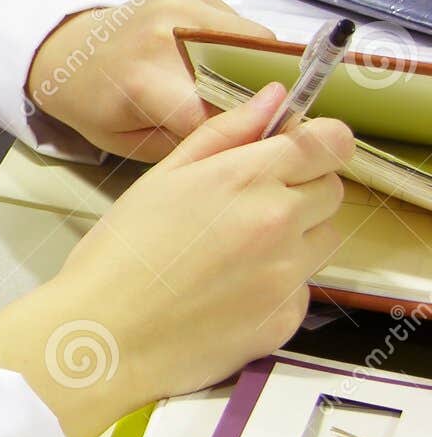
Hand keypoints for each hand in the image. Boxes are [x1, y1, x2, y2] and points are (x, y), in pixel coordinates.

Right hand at [0, 83, 353, 436]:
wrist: (103, 337)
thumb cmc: (117, 256)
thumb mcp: (160, 179)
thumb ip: (223, 134)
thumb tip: (274, 99)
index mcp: (247, 179)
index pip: (331, 142)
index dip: (318, 143)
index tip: (297, 152)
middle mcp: (280, 223)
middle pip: (332, 190)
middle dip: (301, 190)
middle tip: (246, 207)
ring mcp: (288, 275)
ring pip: (323, 240)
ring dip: (295, 237)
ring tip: (233, 252)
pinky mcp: (286, 318)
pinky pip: (301, 288)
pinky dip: (275, 286)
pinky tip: (225, 292)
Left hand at [26, 0, 274, 161]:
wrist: (67, 50)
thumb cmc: (96, 106)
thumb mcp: (131, 143)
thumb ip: (188, 142)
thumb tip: (251, 133)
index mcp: (146, 81)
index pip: (222, 111)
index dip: (251, 128)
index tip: (264, 141)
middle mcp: (167, 35)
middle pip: (253, 68)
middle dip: (262, 95)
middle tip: (256, 113)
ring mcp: (181, 4)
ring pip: (257, 39)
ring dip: (254, 65)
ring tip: (230, 84)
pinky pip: (238, 21)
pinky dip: (236, 43)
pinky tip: (208, 57)